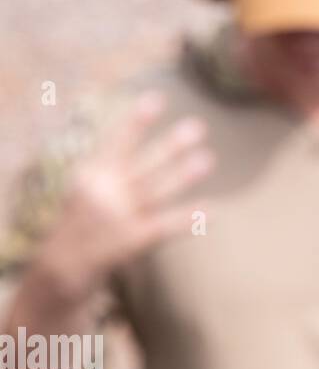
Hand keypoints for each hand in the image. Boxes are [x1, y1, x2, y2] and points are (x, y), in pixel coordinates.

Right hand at [33, 91, 213, 303]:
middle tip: (198, 126)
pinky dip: (186, 218)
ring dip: (182, 175)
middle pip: (142, 164)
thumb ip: (114, 167)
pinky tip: (210, 211)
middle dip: (170, 145)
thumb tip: (148, 140)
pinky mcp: (128, 242)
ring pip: (154, 191)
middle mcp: (102, 193)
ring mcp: (115, 217)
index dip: (136, 121)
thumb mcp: (89, 189)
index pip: (116, 142)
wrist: (58, 270)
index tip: (157, 98)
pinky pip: (162, 226)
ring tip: (208, 159)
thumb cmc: (82, 222)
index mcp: (91, 175)